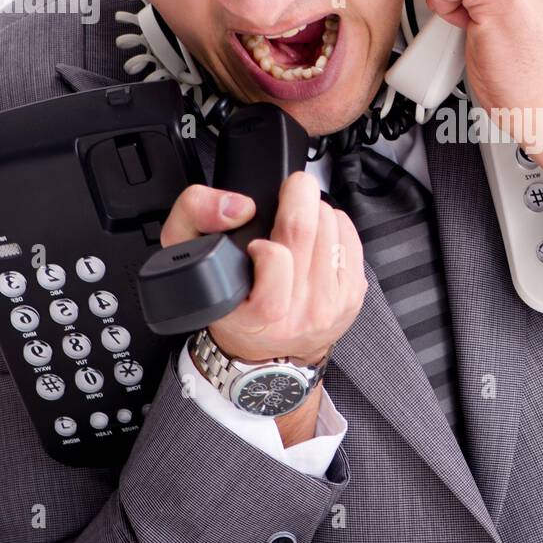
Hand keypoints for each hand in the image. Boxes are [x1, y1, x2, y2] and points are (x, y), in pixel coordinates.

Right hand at [159, 171, 366, 365]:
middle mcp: (298, 313)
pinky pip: (351, 238)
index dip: (264, 236)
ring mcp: (330, 306)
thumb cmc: (232, 302)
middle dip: (299, 196)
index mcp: (257, 313)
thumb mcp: (189, 259)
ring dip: (317, 211)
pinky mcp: (352, 296)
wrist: (266, 352)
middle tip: (291, 191)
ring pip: (332, 227)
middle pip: (308, 228)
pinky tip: (319, 235)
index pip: (274, 257)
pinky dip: (336, 225)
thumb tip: (238, 206)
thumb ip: (196, 215)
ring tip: (300, 221)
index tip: (258, 237)